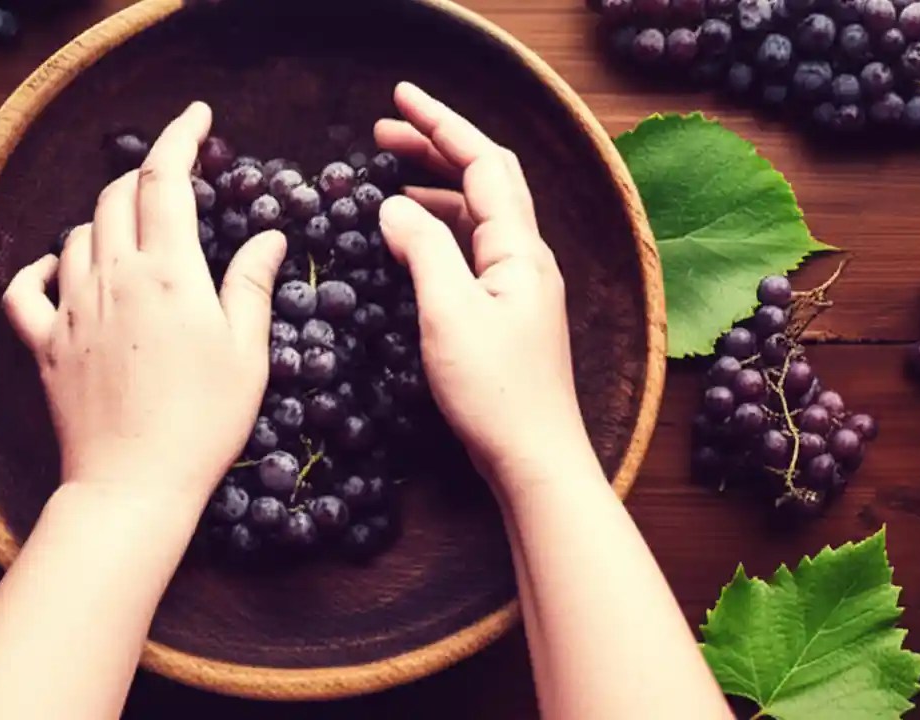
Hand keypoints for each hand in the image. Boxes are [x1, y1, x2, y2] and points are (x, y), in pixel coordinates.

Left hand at [2, 102, 285, 503]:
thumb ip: (250, 284)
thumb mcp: (247, 352)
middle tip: (177, 182)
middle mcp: (113, 277)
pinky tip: (56, 268)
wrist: (134, 484)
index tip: (198, 117)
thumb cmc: (203, 422)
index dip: (180, 136)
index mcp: (168, 272)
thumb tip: (269, 237)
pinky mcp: (45, 344)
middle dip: (147, 176)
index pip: (166, 178)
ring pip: (76, 235)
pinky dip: (40, 269)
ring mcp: (71, 309)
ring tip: (133, 229)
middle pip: (116, 196)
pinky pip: (25, 290)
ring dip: (105, 218)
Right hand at [375, 83, 588, 492]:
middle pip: (485, 180)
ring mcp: (521, 286)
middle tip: (383, 133)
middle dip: (436, 147)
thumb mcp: (449, 313)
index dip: (441, 123)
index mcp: (519, 249)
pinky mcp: (509, 313)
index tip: (399, 98)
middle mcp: (527, 258)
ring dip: (437, 188)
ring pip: (479, 216)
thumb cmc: (496, 392)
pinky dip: (442, 230)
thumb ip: (423, 250)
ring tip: (390, 180)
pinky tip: (416, 240)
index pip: (483, 161)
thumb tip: (394, 207)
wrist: (536, 458)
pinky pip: (474, 250)